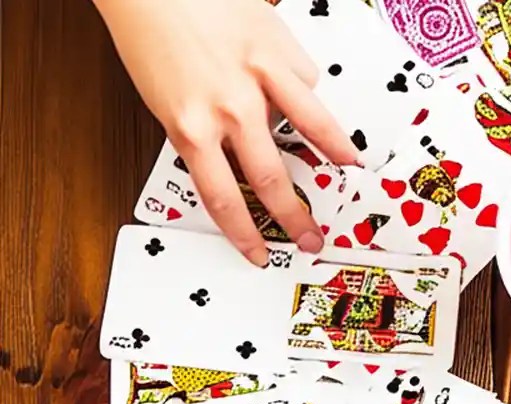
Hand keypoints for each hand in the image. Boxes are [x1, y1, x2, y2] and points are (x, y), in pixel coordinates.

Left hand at [94, 0, 359, 265]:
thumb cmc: (149, 34)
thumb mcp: (166, 99)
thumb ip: (207, 130)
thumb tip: (247, 152)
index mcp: (190, 127)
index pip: (223, 199)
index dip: (245, 233)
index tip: (259, 252)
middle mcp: (228, 109)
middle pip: (271, 179)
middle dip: (296, 217)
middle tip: (312, 236)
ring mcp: (259, 77)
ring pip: (313, 128)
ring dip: (335, 152)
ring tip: (350, 167)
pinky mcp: (278, 47)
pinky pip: (305, 79)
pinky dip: (306, 88)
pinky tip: (302, 88)